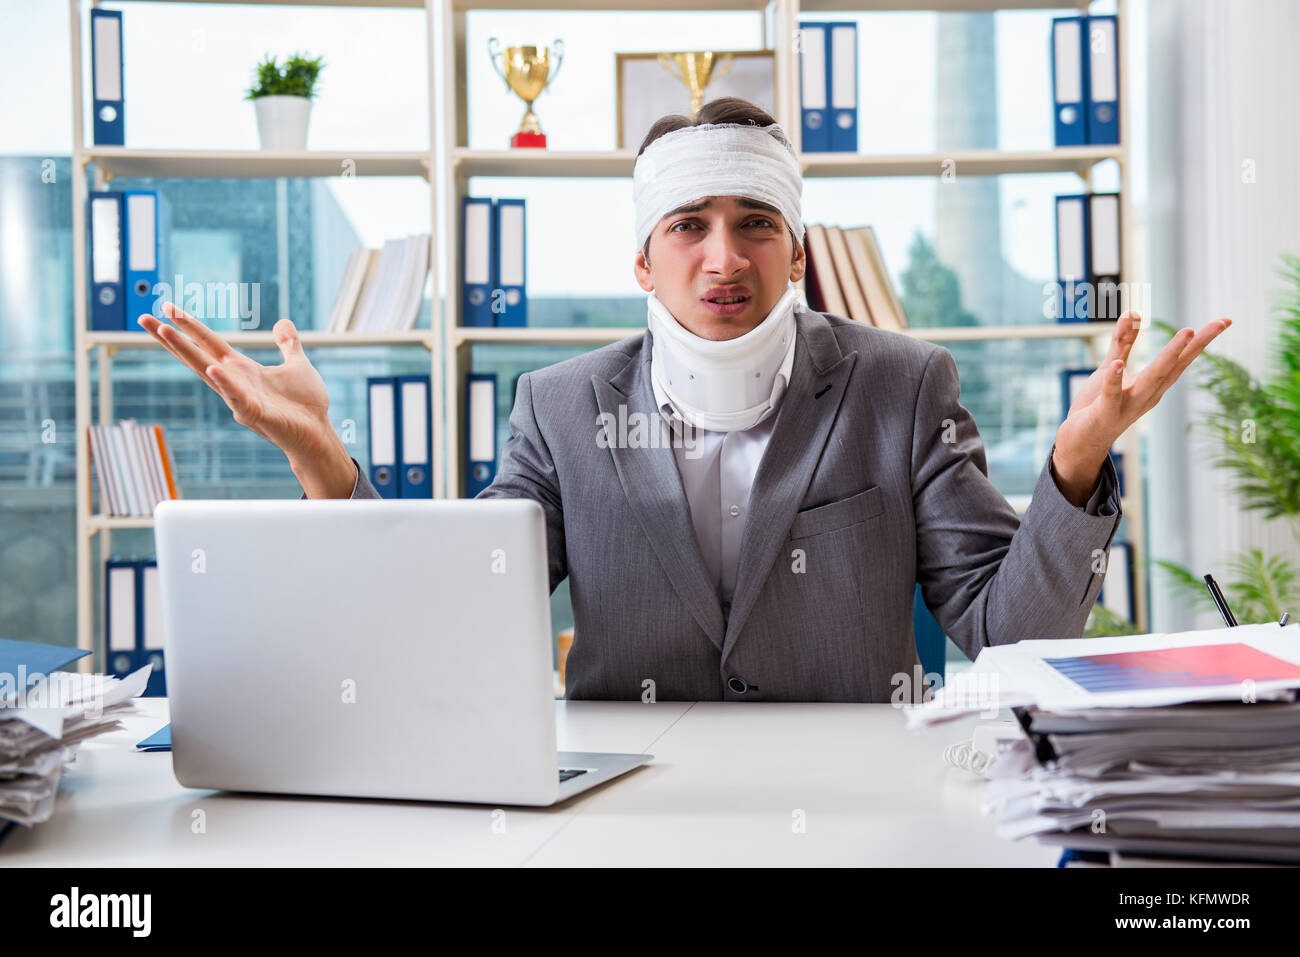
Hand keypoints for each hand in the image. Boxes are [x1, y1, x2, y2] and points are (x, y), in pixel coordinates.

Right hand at [137, 303, 355, 497]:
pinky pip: (236, 396)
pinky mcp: (254, 413)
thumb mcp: (297, 365)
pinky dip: (225, 383)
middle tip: (143, 318)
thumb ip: (288, 345)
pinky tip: (213, 368)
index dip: (188, 324)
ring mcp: (240, 397)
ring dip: (186, 352)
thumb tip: (283, 323)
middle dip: (170, 337)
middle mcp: (234, 381)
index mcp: (242, 368)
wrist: (317, 432)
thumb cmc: (305, 404)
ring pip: (207, 372)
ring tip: (165, 331)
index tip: (166, 306)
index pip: (208, 342)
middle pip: (196, 354)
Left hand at [1051, 310, 1232, 505]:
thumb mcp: (1113, 368)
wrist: (1081, 442)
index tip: (1225, 320)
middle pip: (1174, 367)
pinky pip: (1111, 395)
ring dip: (1168, 357)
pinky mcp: (1105, 414)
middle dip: (1194, 345)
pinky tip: (1117, 364)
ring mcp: (1128, 406)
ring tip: (1187, 332)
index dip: (1202, 340)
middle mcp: (1148, 395)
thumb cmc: (1099, 404)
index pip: (1182, 359)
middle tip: (1215, 324)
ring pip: (1151, 380)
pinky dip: (1114, 380)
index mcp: (1153, 384)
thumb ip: (1123, 342)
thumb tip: (1135, 312)